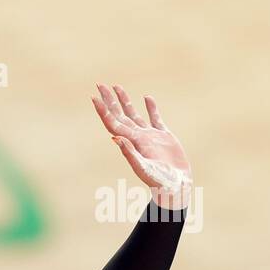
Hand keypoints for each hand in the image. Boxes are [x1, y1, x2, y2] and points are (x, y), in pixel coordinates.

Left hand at [92, 84, 192, 209]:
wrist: (176, 186)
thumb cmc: (159, 180)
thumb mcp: (143, 167)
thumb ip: (129, 153)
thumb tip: (114, 137)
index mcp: (131, 142)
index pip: (113, 122)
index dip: (103, 110)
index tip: (94, 96)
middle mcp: (137, 137)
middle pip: (120, 115)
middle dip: (110, 100)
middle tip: (100, 84)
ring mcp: (150, 136)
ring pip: (134, 114)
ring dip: (125, 101)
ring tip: (117, 86)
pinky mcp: (164, 137)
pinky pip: (155, 119)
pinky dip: (151, 108)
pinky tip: (146, 98)